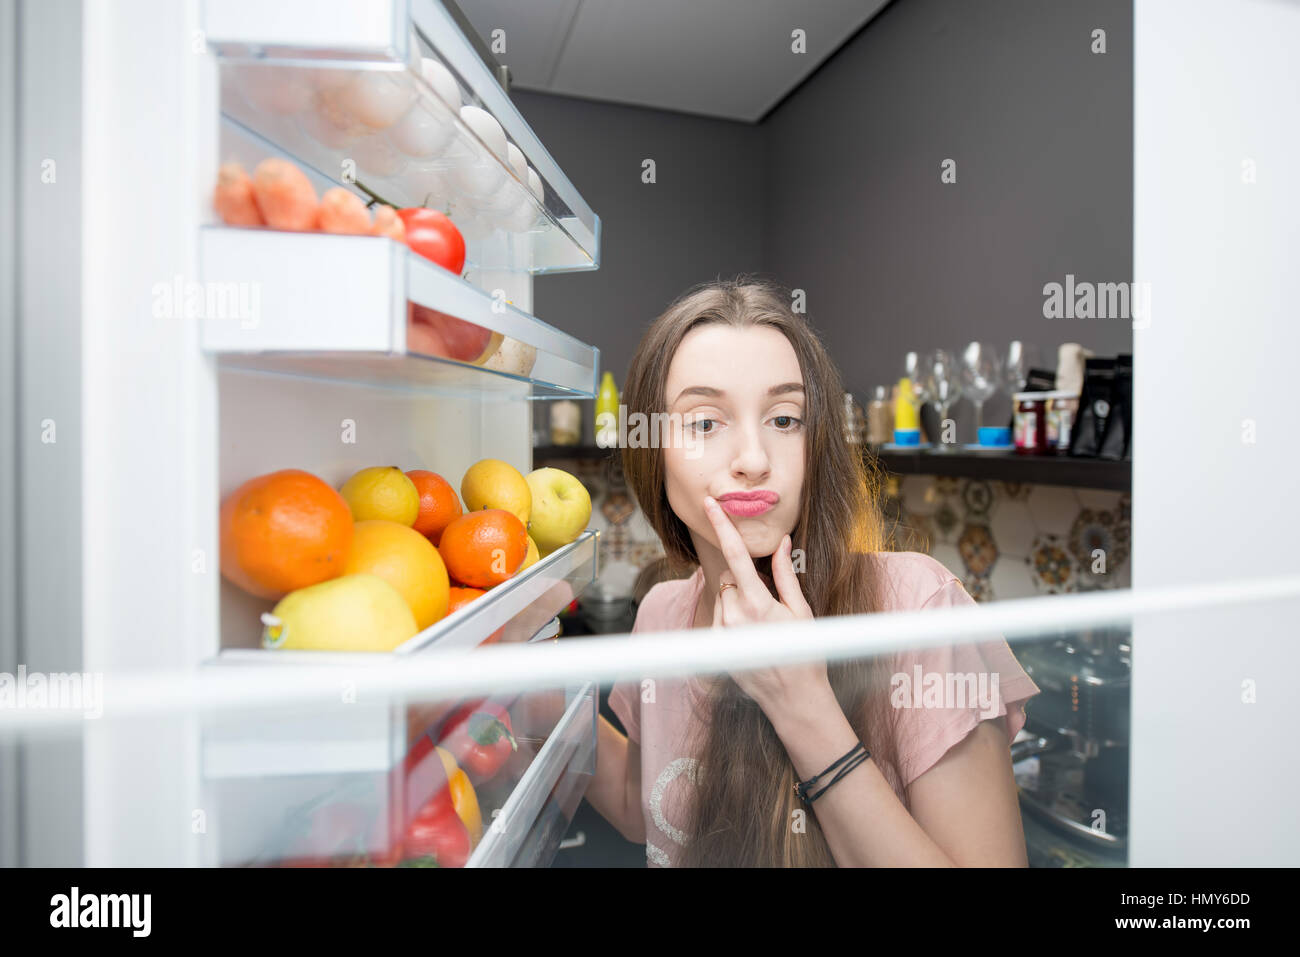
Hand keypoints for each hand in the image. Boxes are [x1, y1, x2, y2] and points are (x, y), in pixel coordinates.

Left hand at [702, 495, 828, 713]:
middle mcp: (733, 617)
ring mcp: (721, 634)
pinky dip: (732, 618)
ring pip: (723, 597)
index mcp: (757, 604)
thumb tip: (782, 542)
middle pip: (729, 577)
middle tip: (767, 602)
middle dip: (744, 580)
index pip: (734, 556)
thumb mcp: (801, 610)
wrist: (794, 699)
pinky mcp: (714, 646)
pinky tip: (751, 638)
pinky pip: (718, 617)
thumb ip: (786, 575)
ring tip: (761, 626)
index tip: (709, 504)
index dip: (722, 526)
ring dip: (737, 600)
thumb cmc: (805, 653)